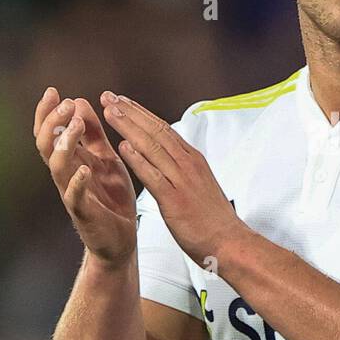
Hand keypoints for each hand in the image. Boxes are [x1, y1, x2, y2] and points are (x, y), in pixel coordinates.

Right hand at [34, 87, 138, 266]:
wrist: (120, 239)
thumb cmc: (111, 198)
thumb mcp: (105, 159)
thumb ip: (93, 134)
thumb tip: (78, 102)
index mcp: (72, 160)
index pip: (50, 133)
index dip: (48, 113)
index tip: (53, 91)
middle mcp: (67, 175)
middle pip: (46, 146)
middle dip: (53, 123)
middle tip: (65, 105)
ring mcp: (73, 194)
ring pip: (57, 167)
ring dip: (64, 145)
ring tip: (75, 127)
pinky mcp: (84, 213)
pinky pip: (74, 197)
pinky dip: (77, 182)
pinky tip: (84, 169)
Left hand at [101, 91, 249, 267]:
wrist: (230, 242)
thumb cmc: (214, 219)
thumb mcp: (199, 185)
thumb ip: (183, 170)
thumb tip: (169, 158)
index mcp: (192, 160)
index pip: (163, 129)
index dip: (141, 113)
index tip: (123, 101)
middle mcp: (188, 164)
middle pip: (156, 130)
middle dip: (131, 112)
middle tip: (110, 96)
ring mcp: (182, 180)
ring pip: (153, 146)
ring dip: (130, 127)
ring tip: (111, 112)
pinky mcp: (175, 199)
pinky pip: (153, 175)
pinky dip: (138, 159)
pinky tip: (123, 147)